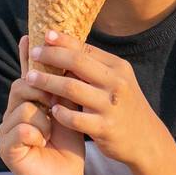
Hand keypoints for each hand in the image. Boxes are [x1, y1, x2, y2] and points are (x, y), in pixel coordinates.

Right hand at [0, 34, 86, 174]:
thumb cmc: (67, 145)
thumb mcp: (69, 110)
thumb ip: (63, 86)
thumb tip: (67, 54)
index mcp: (28, 101)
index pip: (25, 74)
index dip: (27, 55)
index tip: (30, 36)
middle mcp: (13, 112)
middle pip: (22, 85)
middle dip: (43, 91)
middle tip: (56, 104)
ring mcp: (6, 130)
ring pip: (22, 107)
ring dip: (43, 119)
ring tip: (51, 133)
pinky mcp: (6, 148)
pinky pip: (18, 128)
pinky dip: (35, 133)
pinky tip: (42, 142)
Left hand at [26, 29, 173, 170]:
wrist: (146, 140)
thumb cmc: (124, 106)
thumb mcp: (117, 81)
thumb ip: (95, 68)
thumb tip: (64, 47)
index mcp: (118, 68)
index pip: (86, 48)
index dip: (63, 41)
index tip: (45, 35)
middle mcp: (116, 83)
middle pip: (77, 62)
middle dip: (51, 56)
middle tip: (33, 54)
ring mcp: (111, 106)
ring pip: (72, 88)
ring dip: (48, 81)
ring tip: (30, 79)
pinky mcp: (105, 128)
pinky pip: (75, 118)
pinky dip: (60, 112)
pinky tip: (52, 109)